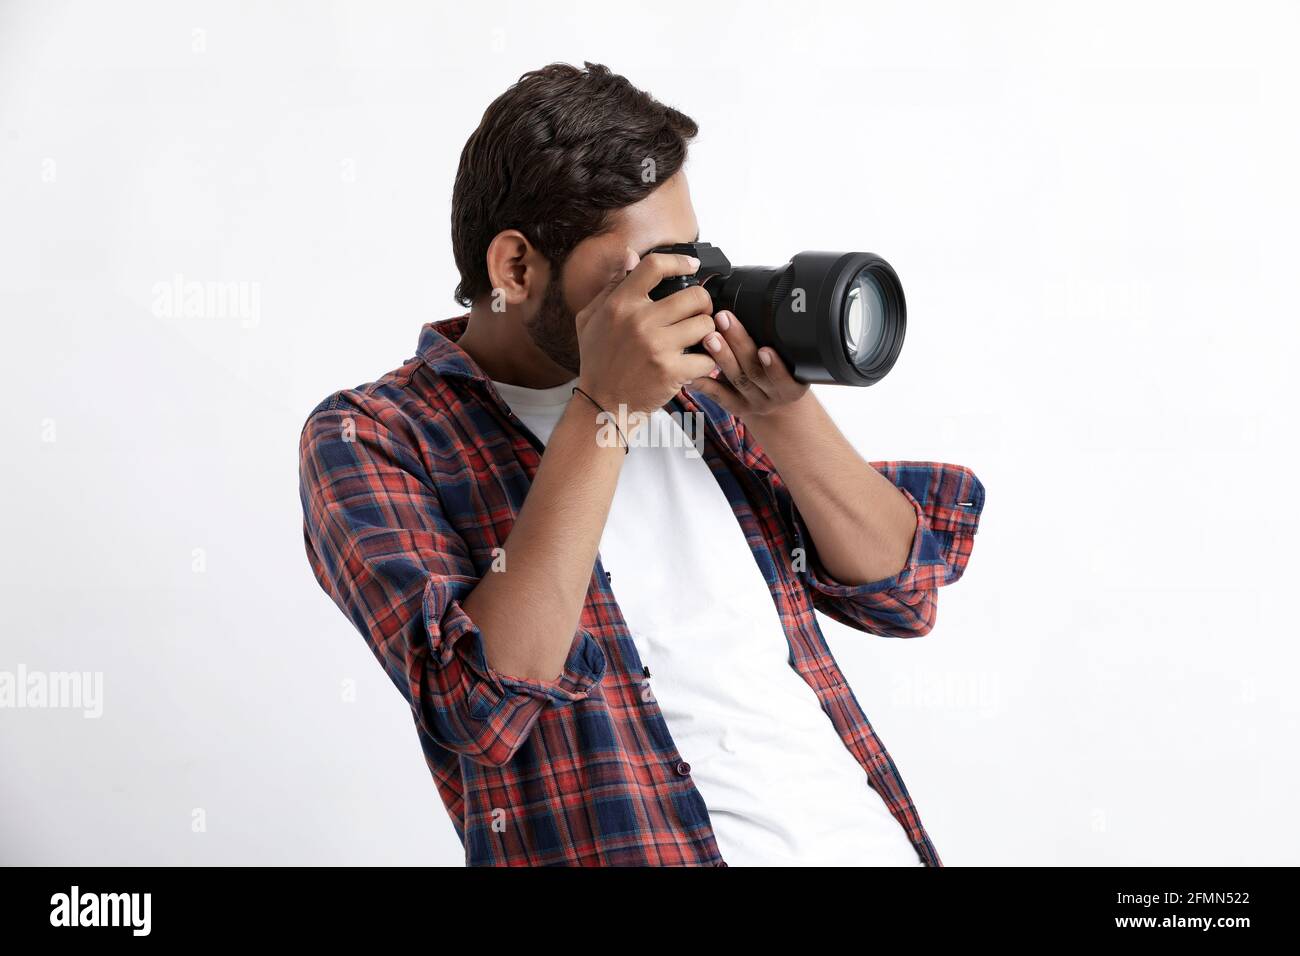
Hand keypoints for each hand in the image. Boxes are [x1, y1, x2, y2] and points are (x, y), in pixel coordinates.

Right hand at [574, 248, 718, 416]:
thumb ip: (612, 285)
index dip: (680, 262)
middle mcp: (639, 321)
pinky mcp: (671, 371)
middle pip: (694, 295)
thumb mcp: (591, 318)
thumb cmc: (597, 360)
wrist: (601, 403)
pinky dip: (706, 361)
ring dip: (706, 332)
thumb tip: (630, 255)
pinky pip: (707, 357)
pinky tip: (696, 362)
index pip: (654, 266)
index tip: (692, 265)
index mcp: (619, 304)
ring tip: (697, 338)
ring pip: (705, 325)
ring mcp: (656, 347)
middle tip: (698, 312)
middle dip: (702, 303)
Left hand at [687, 310, 809, 421]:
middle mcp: (773, 395)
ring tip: (709, 338)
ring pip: (737, 380)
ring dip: (722, 357)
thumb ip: (778, 342)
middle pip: (755, 372)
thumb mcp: (791, 362)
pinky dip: (704, 383)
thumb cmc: (782, 374)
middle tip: (724, 320)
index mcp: (792, 384)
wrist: (778, 404)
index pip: (786, 377)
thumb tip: (758, 303)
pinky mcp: (736, 407)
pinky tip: (692, 371)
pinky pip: (718, 396)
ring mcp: (753, 403)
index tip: (765, 349)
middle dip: (740, 344)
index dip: (775, 365)